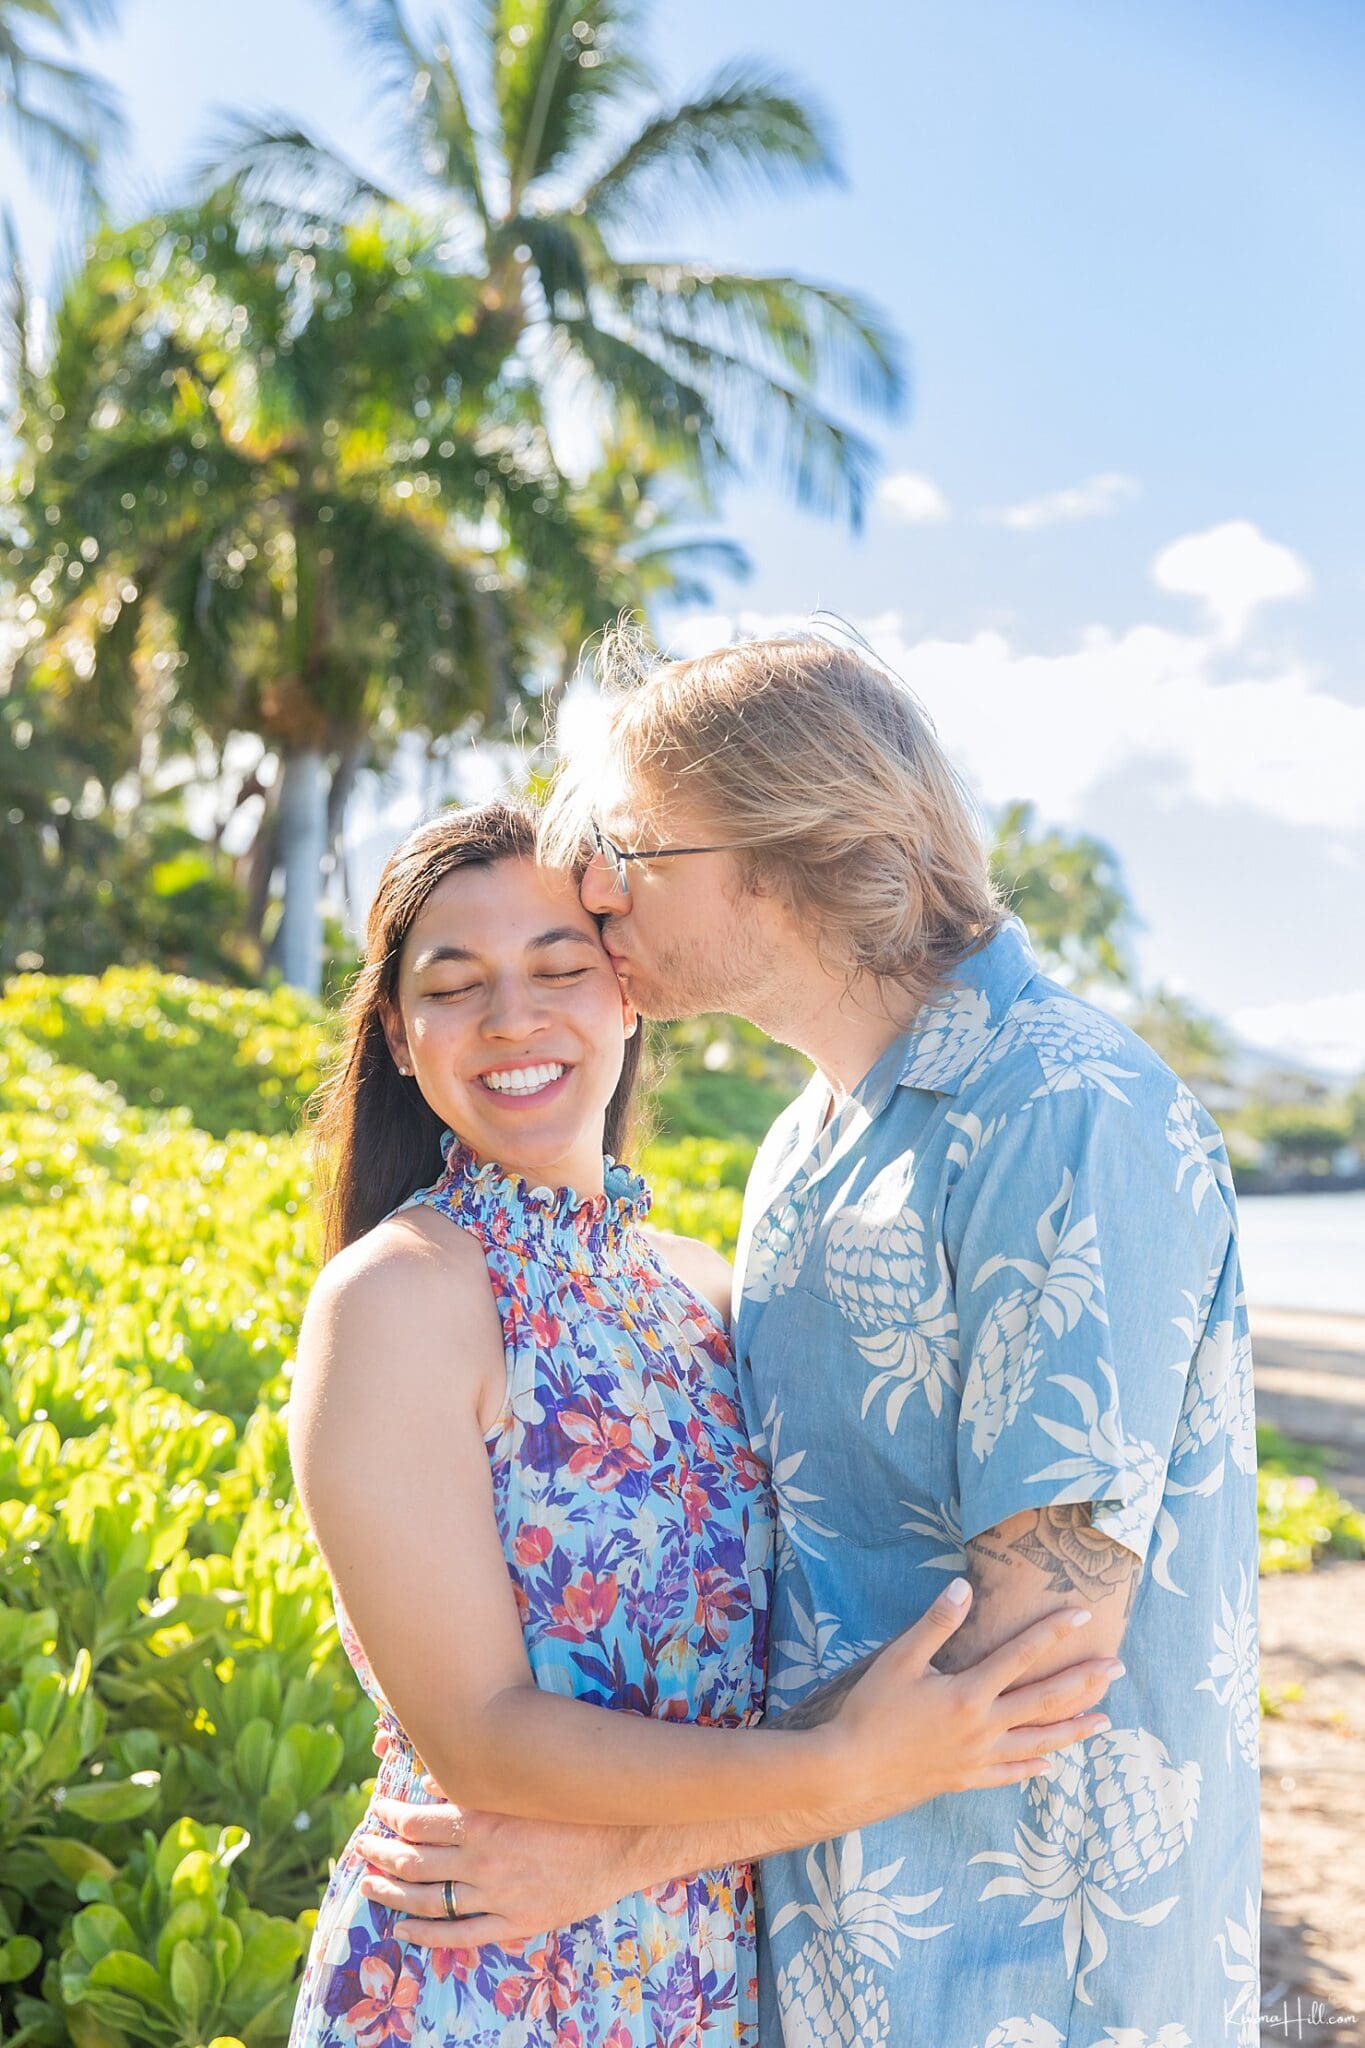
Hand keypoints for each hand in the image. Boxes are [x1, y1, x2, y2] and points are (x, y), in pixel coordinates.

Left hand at [360, 1734, 630, 1950]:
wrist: (628, 1837)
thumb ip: (476, 1782)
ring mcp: (499, 1896)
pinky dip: (426, 1934)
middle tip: (363, 1849)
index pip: (417, 1821)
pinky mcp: (516, 1923)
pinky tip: (404, 1928)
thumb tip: (429, 1779)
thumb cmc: (577, 1800)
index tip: (378, 1811)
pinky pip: (460, 1935)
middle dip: (381, 1855)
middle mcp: (484, 1860)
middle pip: (414, 1862)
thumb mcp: (525, 1781)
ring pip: (428, 1901)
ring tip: (370, 1886)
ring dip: (392, 1894)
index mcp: (484, 1819)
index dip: (390, 1817)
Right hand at [818, 1580, 1119, 1816]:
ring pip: (1038, 1742)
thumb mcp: (899, 1659)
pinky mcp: (966, 1779)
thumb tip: (963, 1587)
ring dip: (1074, 1729)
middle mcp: (984, 1726)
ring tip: (1105, 1721)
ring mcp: (978, 1757)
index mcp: (969, 1693)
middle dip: (1085, 1682)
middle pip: (1045, 1701)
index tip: (1083, 1618)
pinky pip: (1010, 1774)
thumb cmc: (872, 1712)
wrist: (852, 1772)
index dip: (1053, 1633)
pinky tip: (1050, 1764)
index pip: (1021, 1656)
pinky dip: (1033, 1767)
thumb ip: (935, 1624)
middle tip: (1117, 1668)